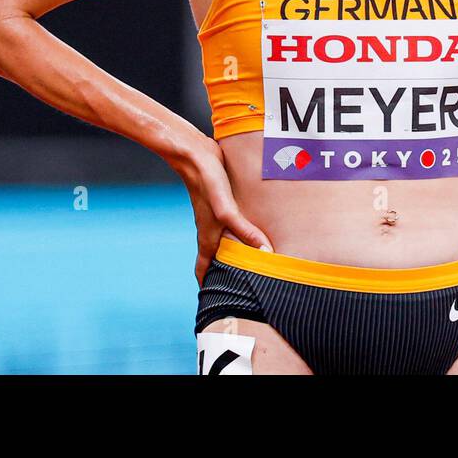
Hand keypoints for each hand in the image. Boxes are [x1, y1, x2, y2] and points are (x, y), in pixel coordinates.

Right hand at [175, 134, 272, 286]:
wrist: (194, 155)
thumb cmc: (207, 183)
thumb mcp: (226, 209)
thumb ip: (244, 230)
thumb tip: (264, 252)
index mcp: (208, 237)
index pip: (204, 269)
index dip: (208, 286)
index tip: (213, 303)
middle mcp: (210, 230)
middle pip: (215, 258)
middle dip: (222, 274)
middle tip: (238, 286)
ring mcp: (214, 216)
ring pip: (222, 241)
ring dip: (232, 253)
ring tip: (247, 263)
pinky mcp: (221, 202)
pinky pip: (230, 224)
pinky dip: (239, 233)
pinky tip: (252, 229)